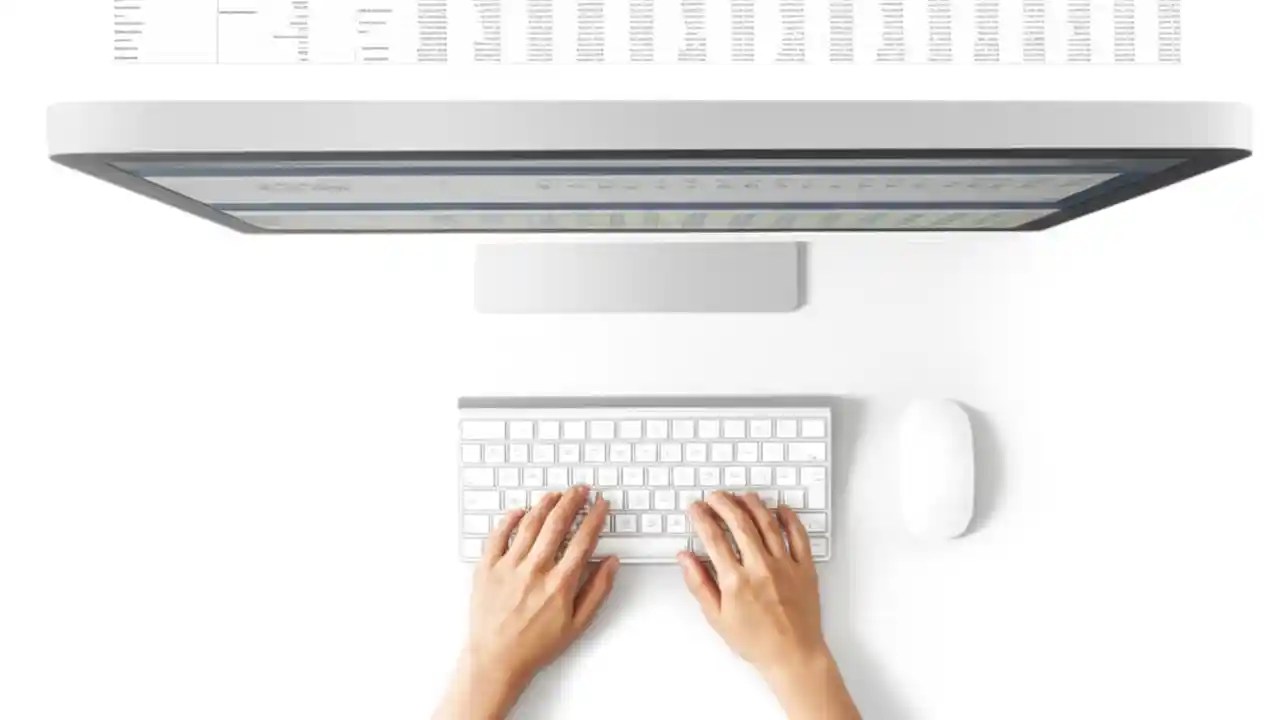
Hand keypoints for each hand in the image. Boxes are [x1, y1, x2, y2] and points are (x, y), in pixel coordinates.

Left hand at [434, 486, 619, 719]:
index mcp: (560, 584)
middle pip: (557, 524)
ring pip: (529, 524)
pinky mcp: (487, 569)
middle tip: (580, 490)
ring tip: (555, 494)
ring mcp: (508, 567)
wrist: (496, 660)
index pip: (583, 540)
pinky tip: (519, 511)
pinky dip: (509, 520)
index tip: (601, 505)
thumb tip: (611, 563)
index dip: (595, 518)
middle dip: (572, 501)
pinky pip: (497, 536)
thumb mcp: (577, 624)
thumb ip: (597, 591)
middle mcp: (535, 571)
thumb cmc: (535, 646)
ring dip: (545, 504)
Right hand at [679, 491, 859, 719]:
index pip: (714, 538)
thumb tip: (685, 558)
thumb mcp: (717, 617)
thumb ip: (699, 583)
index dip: (702, 518)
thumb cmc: (756, 641)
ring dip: (752, 504)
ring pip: (767, 523)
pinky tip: (780, 509)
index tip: (696, 508)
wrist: (793, 655)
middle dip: (723, 504)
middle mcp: (760, 568)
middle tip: (715, 496)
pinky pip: (798, 535)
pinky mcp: (805, 568)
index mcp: (736, 581)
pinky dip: (789, 518)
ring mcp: (785, 565)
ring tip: (742, 496)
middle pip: (739, 523)